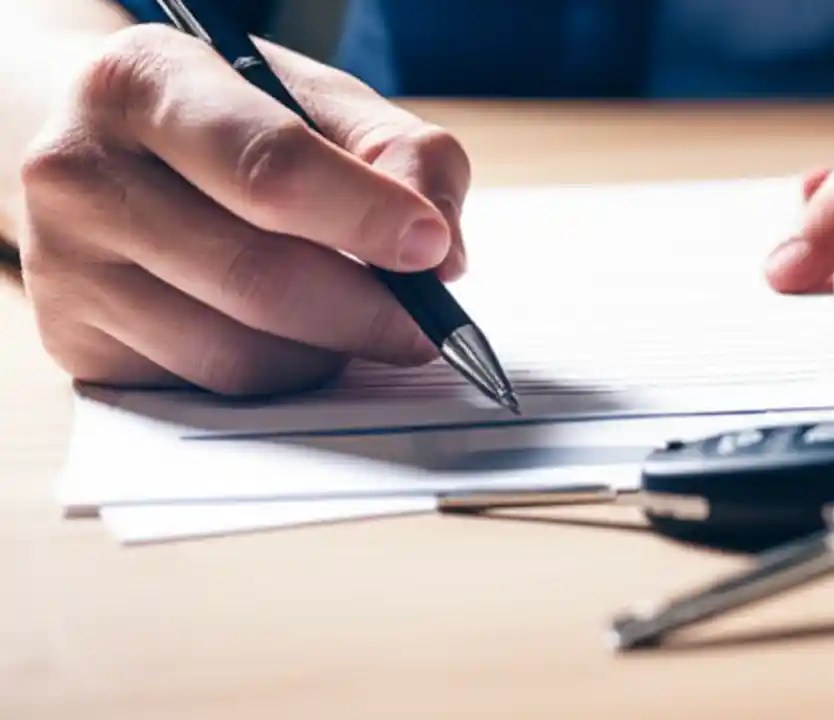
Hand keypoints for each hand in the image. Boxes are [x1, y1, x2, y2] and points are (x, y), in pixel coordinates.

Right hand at [19, 25, 468, 394]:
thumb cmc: (232, 122)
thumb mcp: (319, 103)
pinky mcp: (77, 344)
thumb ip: (400, 155)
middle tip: (425, 324)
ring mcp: (64, 267)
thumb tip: (442, 254)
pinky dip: (279, 375)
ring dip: (325, 352)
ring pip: (238, 353)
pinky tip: (291, 335)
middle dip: (367, 311)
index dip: (364, 218)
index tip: (431, 249)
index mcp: (146, 82)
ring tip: (351, 317)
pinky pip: (211, 389)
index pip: (269, 168)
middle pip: (257, 277)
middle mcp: (81, 170)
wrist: (108, 149)